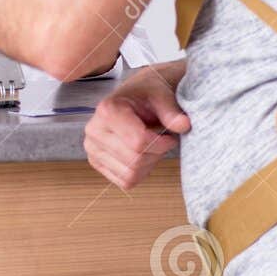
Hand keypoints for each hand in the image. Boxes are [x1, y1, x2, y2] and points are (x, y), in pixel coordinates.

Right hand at [84, 60, 189, 190]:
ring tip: (152, 145)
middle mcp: (94, 130)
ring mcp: (92, 149)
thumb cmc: (148, 94)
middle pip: (134, 160)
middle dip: (156, 153)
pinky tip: (143, 154)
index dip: (161, 144)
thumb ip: (172, 112)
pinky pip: (125, 181)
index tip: (170, 136)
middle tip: (163, 140)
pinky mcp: (97, 163)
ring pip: (130, 174)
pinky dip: (140, 172)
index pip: (138, 142)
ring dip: (149, 163)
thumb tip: (184, 125)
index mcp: (107, 110)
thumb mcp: (162, 96)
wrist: (135, 96)